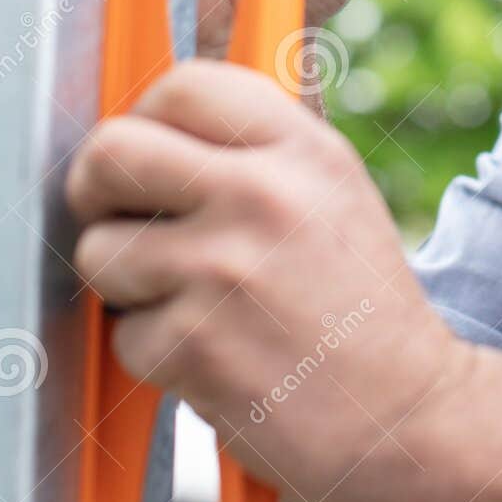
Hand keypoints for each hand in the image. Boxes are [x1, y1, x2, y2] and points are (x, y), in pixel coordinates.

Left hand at [65, 59, 460, 501]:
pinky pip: (123, 334)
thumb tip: (151, 124)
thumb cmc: (357, 307)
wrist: (404, 415)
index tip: (149, 156)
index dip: (146, 118)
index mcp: (302, 149)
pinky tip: (216, 356)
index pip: (182, 86)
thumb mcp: (333, 193)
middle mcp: (263, 196)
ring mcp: (224, 269)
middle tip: (120, 219)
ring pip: (100, 250)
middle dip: (97, 191)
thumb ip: (253, 150)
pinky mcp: (195, 343)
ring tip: (196, 304)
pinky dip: (157, 354)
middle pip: (111, 151)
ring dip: (128, 286)